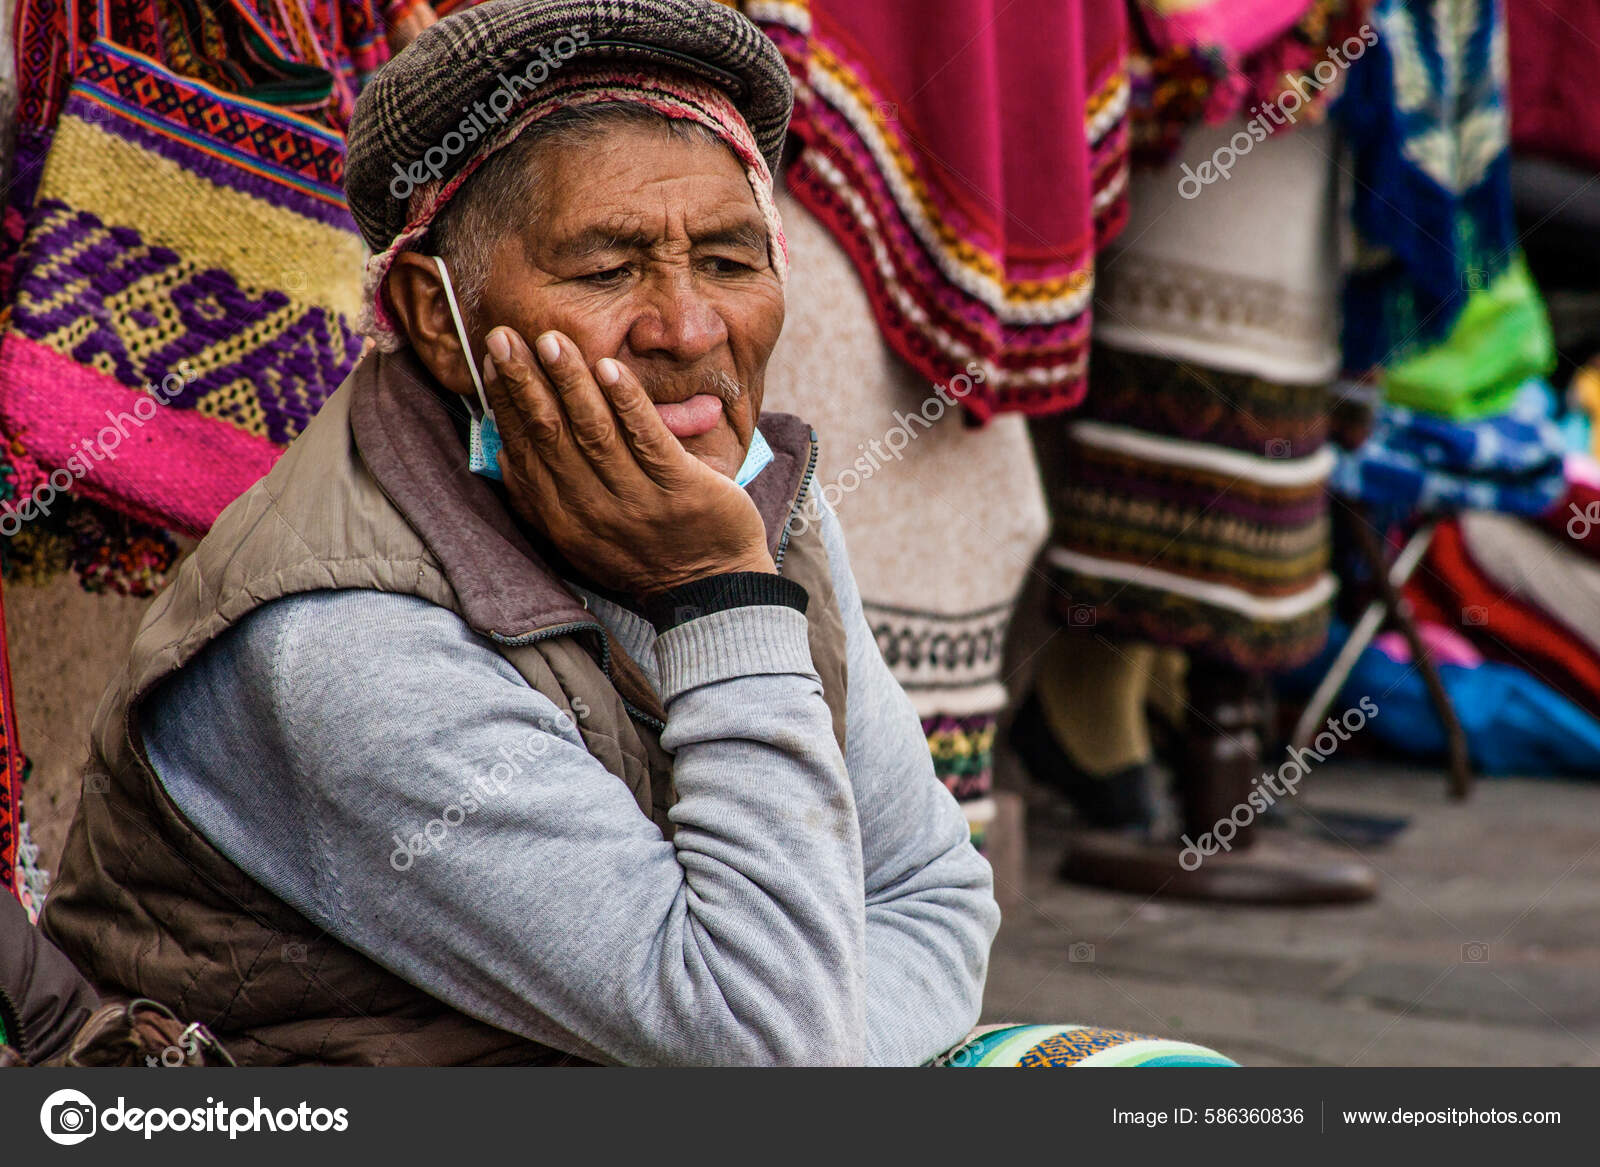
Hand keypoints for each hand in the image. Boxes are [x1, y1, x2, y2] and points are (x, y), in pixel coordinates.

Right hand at [480, 326, 774, 600]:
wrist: (712, 590)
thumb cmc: (645, 552)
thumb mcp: (581, 537)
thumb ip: (541, 498)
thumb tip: (503, 452)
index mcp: (562, 518)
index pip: (526, 448)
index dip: (507, 402)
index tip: (495, 359)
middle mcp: (592, 510)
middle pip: (551, 434)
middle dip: (526, 381)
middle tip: (504, 335)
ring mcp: (637, 501)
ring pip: (594, 432)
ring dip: (570, 381)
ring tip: (552, 341)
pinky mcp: (680, 490)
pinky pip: (648, 439)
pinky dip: (627, 402)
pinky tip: (610, 368)